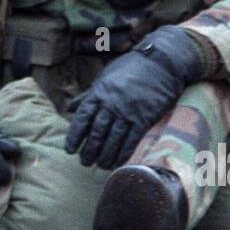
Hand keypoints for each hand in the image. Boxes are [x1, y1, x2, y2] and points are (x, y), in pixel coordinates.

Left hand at [64, 26, 206, 169]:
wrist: (160, 64)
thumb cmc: (130, 69)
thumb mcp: (105, 77)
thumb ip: (88, 95)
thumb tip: (69, 109)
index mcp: (99, 93)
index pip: (82, 118)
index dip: (75, 136)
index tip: (70, 149)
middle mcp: (111, 104)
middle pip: (97, 132)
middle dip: (89, 150)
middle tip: (85, 162)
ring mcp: (128, 112)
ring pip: (113, 139)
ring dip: (105, 155)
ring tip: (99, 165)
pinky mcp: (144, 118)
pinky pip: (131, 140)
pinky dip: (123, 153)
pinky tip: (116, 162)